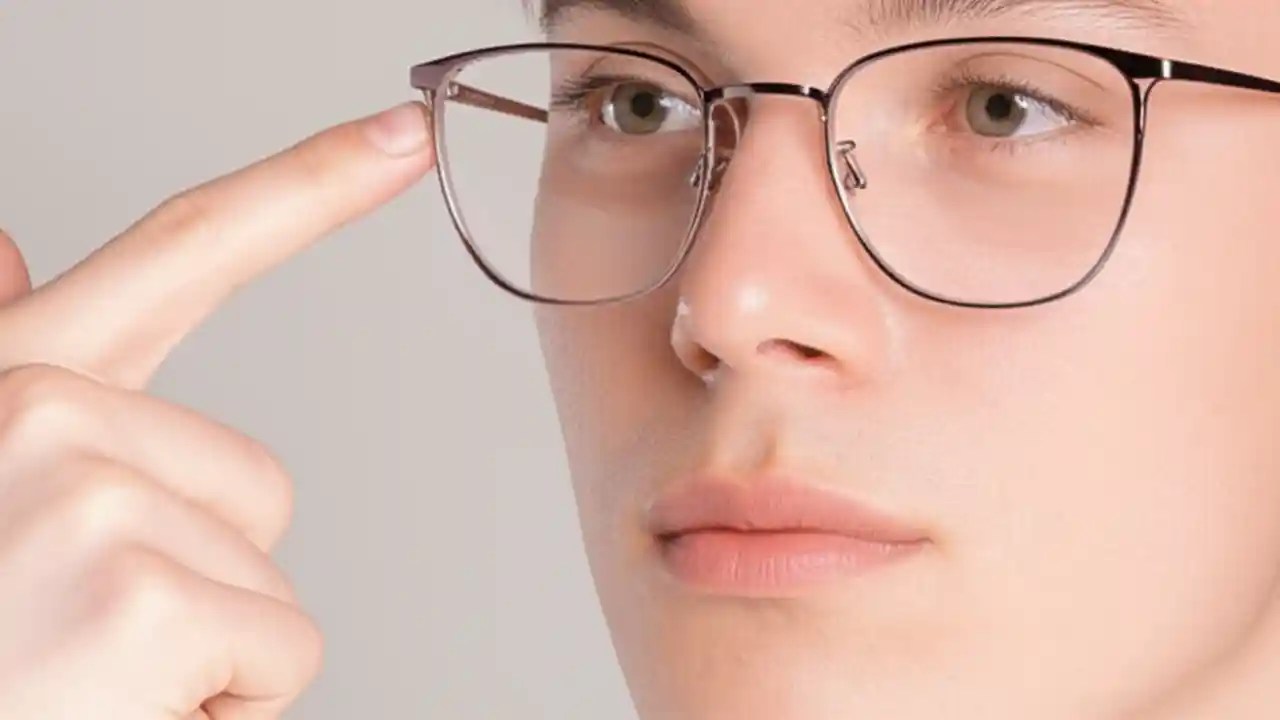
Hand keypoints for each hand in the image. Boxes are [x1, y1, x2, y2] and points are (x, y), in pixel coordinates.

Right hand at [0, 101, 434, 718]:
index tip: (401, 137)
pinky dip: (228, 707)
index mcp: (17, 383)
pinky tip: (119, 711)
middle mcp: (41, 414)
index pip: (185, 248)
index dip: (309, 184)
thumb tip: (9, 249)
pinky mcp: (142, 603)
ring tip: (89, 676)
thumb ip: (23, 387)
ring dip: (205, 649)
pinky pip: (282, 654)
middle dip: (204, 574)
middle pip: (256, 482)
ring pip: (271, 576)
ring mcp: (91, 501)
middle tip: (83, 631)